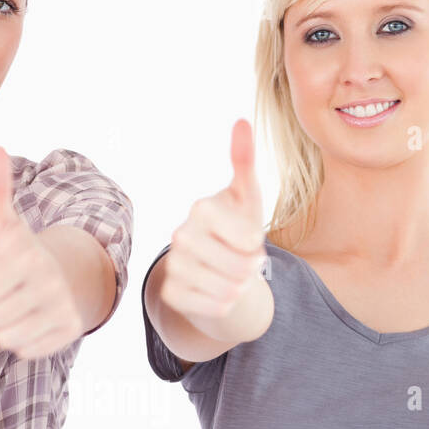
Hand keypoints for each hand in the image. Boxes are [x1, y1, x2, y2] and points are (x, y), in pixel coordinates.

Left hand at [0, 144, 83, 357]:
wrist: (64, 274)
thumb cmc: (19, 251)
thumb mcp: (2, 222)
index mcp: (28, 258)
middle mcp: (48, 284)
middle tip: (0, 296)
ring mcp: (61, 309)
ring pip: (7, 338)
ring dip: (4, 327)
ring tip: (13, 308)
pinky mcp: (68, 331)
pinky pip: (26, 350)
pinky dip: (23, 339)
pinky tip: (29, 320)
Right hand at [160, 118, 266, 325]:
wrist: (214, 266)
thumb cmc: (236, 227)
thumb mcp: (248, 198)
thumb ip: (245, 162)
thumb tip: (242, 121)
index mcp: (201, 209)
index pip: (247, 239)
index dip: (256, 244)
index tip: (251, 240)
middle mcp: (180, 235)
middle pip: (238, 267)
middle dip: (250, 269)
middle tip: (246, 262)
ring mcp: (174, 265)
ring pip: (227, 290)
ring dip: (240, 287)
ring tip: (235, 276)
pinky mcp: (172, 293)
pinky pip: (214, 307)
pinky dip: (225, 304)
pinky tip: (220, 291)